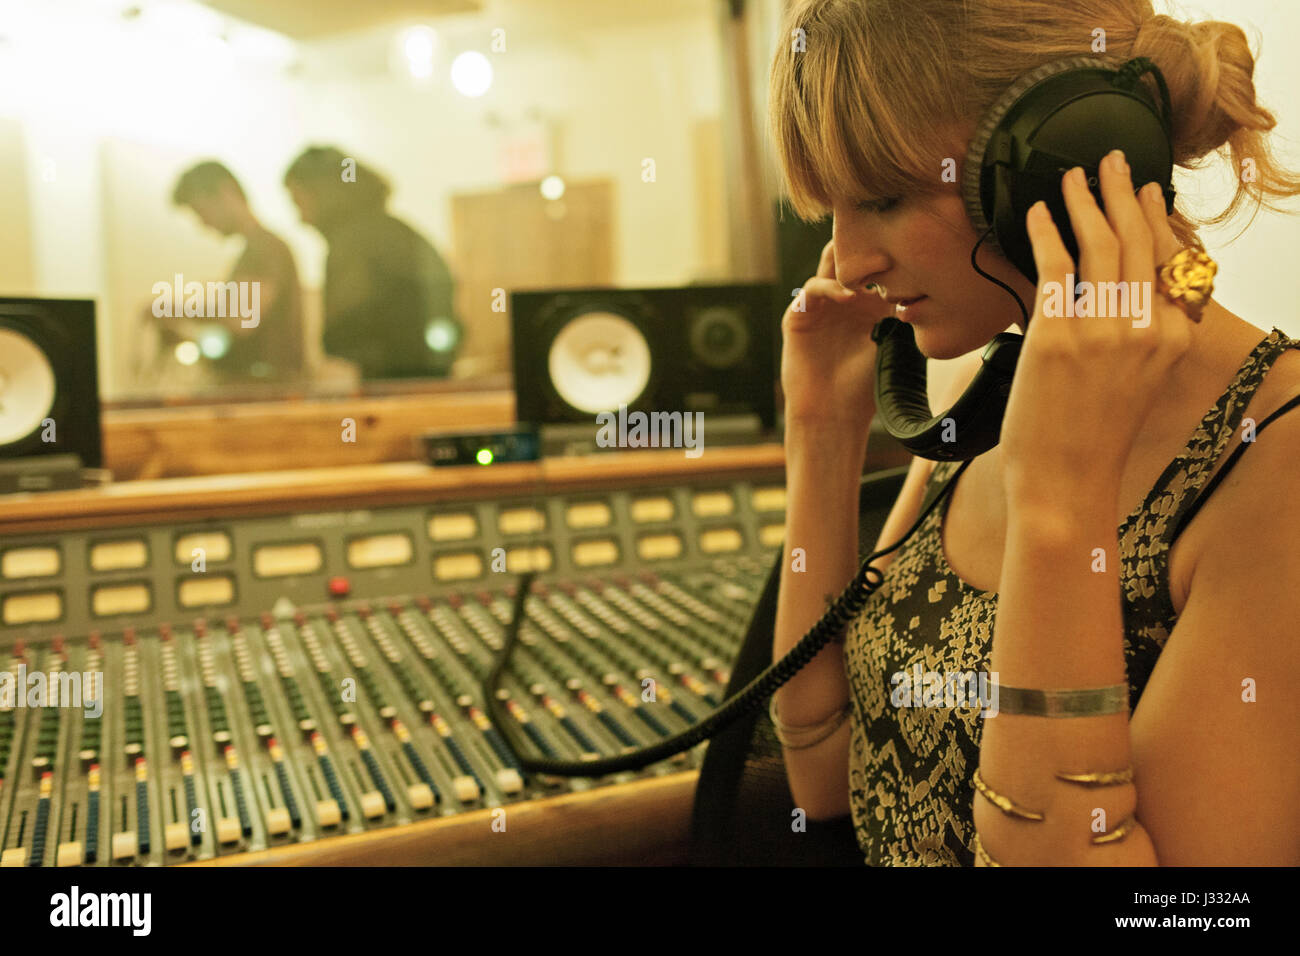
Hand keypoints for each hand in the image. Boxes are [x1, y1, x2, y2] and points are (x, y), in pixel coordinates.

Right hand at [780, 239, 894, 429]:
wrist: (833, 414)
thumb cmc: (865, 386)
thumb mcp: (894, 344)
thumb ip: (903, 313)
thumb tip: (931, 283)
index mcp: (869, 302)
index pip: (878, 263)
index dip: (892, 251)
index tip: (912, 247)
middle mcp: (844, 298)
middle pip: (853, 255)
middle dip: (868, 243)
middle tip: (888, 238)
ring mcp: (820, 304)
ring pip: (830, 264)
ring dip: (848, 261)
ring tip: (870, 269)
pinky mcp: (798, 314)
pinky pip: (812, 288)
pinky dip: (829, 287)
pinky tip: (847, 296)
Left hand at [1000, 150, 1191, 500]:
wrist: (1066, 486)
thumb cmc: (1092, 441)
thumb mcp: (1139, 385)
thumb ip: (1141, 338)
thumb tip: (1123, 295)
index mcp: (1173, 340)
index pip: (1170, 261)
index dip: (1154, 219)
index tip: (1144, 193)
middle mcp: (1146, 328)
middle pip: (1138, 241)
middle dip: (1121, 192)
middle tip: (1110, 161)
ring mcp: (1103, 331)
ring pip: (1099, 244)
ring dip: (1083, 200)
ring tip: (1072, 176)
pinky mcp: (1057, 336)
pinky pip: (1053, 266)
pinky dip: (1043, 232)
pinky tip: (1035, 213)